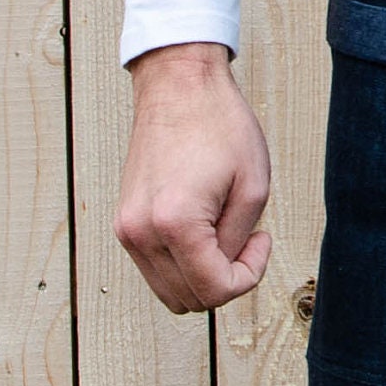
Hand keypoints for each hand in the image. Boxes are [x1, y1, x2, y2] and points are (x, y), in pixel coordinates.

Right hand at [116, 42, 273, 312]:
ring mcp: (126, 229)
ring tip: (225, 232)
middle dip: (226, 280)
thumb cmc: (219, 124)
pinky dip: (184, 263)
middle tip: (247, 238)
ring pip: (170, 291)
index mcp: (174, 224)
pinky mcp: (124, 222)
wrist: (178, 86)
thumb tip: (224, 272)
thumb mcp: (252, 187)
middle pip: (189, 300)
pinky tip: (204, 230)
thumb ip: (239, 242)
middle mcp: (140, 232)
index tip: (262, 240)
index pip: (214, 291)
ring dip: (203, 275)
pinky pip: (156, 268)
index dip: (249, 275)